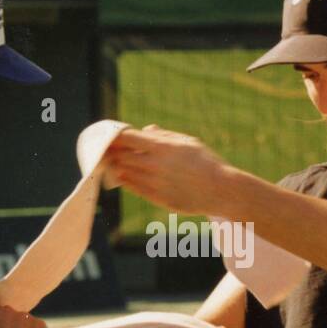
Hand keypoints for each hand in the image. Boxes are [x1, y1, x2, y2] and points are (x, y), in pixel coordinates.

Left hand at [104, 126, 234, 215]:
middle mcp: (156, 165)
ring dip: (116, 166)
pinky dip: (125, 180)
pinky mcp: (157, 198)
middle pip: (121, 156)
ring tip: (113, 161)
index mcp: (163, 147)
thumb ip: (163, 136)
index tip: (109, 134)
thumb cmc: (205, 162)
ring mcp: (155, 183)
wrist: (220, 190)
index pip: (127, 138)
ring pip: (124, 172)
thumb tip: (144, 130)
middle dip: (111, 151)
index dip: (115, 135)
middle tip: (106, 148)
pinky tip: (124, 175)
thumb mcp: (187, 142)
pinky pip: (133, 187)